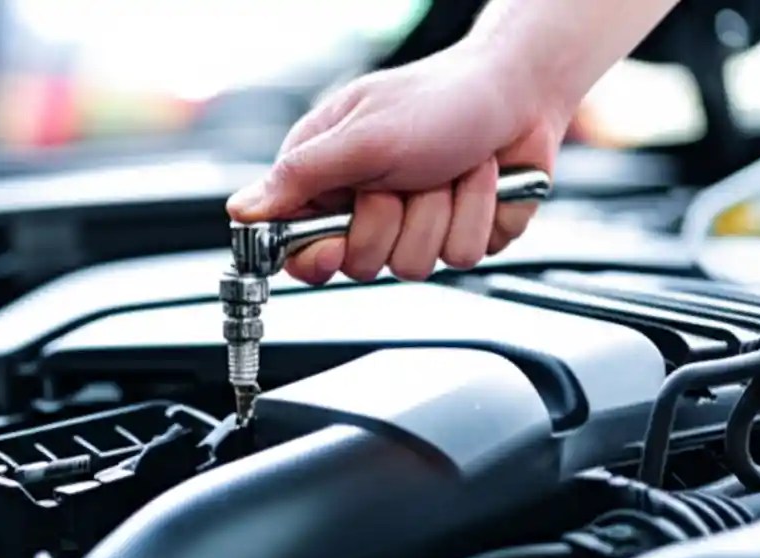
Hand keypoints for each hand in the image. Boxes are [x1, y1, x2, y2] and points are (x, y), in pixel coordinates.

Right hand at [226, 42, 569, 285]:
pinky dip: (479, 213)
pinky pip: (463, 255)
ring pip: (415, 264)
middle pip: (362, 263)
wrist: (519, 91)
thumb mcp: (360, 137)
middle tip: (406, 176)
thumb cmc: (440, 98)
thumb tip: (240, 211)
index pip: (296, 246)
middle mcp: (367, 207)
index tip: (333, 246)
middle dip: (392, 220)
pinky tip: (478, 180)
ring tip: (449, 168)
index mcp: (329, 177)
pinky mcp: (458, 236)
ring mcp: (415, 226)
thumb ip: (298, 177)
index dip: (315, 256)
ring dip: (442, 211)